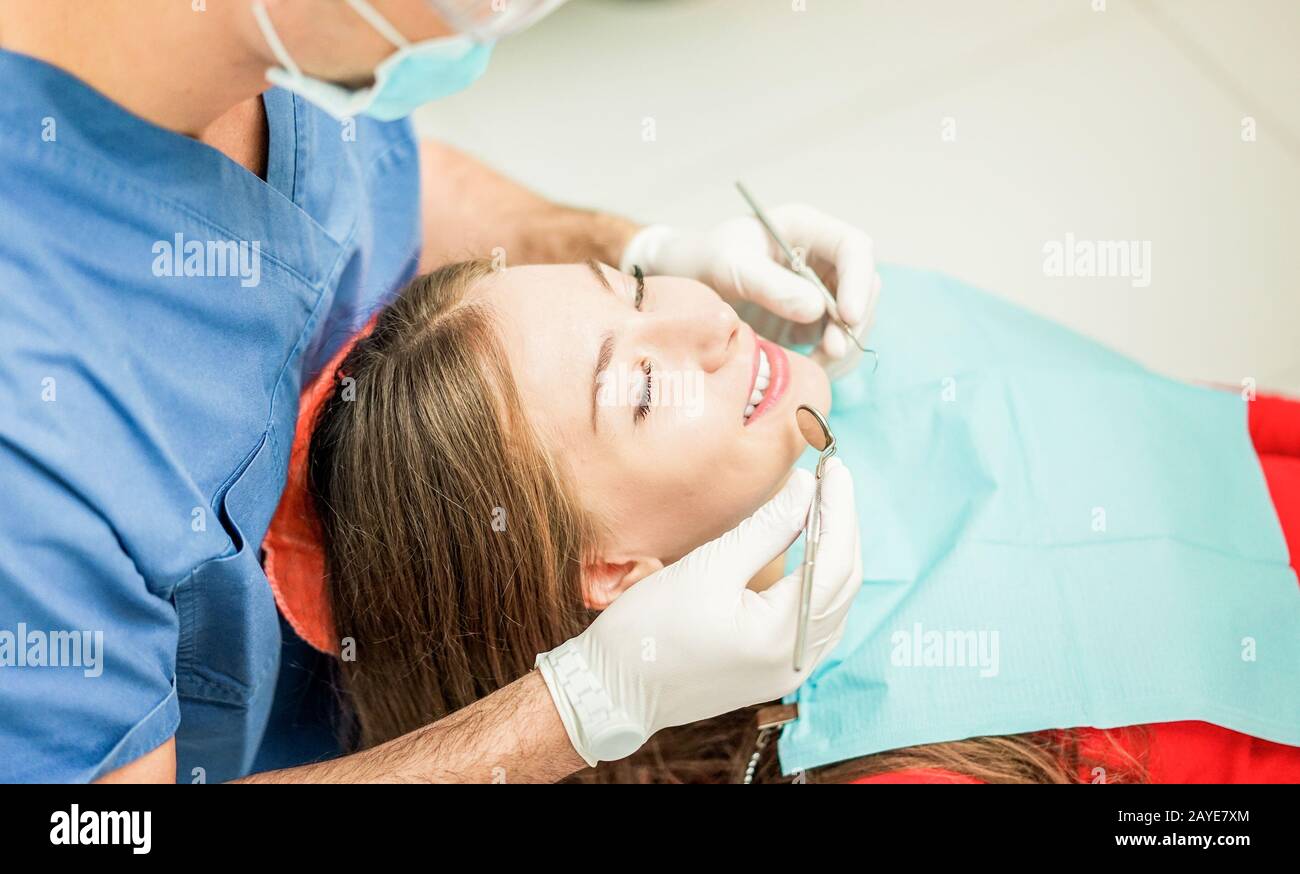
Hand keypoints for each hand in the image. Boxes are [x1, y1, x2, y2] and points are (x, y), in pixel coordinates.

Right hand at [535, 459, 861, 764]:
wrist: (611, 691)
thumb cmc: (648, 629)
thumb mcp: (708, 567)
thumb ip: (766, 528)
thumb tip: (807, 489)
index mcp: (780, 635)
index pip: (834, 560)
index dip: (838, 508)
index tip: (834, 467)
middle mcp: (795, 660)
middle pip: (843, 582)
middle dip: (841, 526)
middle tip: (831, 480)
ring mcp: (787, 671)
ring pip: (834, 603)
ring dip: (834, 554)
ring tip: (823, 509)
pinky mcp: (773, 673)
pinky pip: (815, 622)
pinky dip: (818, 584)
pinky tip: (810, 557)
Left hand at [620, 204, 880, 370]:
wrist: (687, 282)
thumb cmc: (705, 261)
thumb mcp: (730, 266)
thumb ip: (770, 284)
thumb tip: (816, 309)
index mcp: (807, 229)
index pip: (854, 248)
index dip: (858, 281)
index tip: (847, 316)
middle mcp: (821, 257)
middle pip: (863, 286)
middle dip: (853, 320)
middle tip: (832, 351)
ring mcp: (820, 289)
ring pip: (854, 317)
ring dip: (844, 343)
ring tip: (820, 364)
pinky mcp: (811, 319)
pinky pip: (834, 338)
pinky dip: (830, 358)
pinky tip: (813, 369)